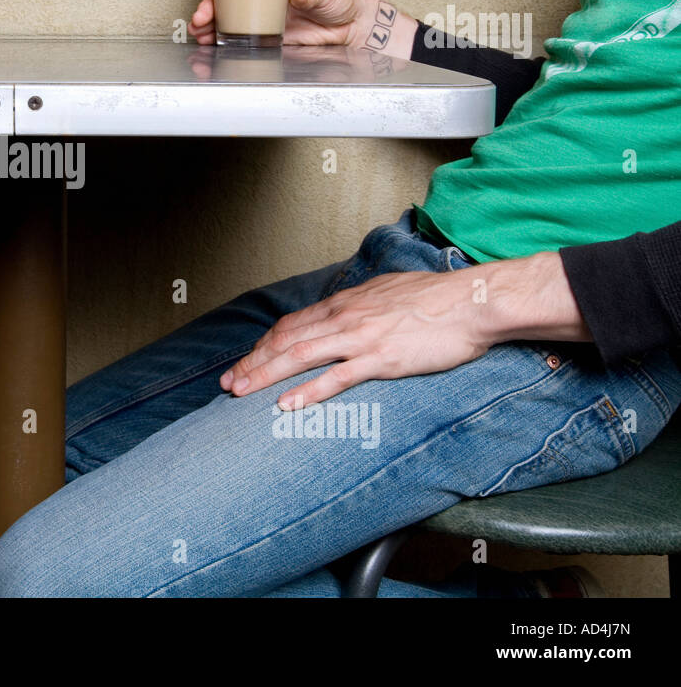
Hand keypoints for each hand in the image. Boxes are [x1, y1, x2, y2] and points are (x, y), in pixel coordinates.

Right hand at [190, 0, 414, 61]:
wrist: (352, 27)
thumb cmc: (341, 0)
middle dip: (208, 6)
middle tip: (201, 17)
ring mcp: (262, 16)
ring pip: (227, 17)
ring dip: (209, 24)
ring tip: (200, 33)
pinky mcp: (267, 36)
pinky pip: (239, 37)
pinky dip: (221, 40)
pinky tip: (210, 42)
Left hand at [220, 252, 591, 409]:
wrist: (471, 302)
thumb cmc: (435, 299)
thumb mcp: (385, 294)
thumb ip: (360, 307)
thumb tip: (344, 315)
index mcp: (344, 303)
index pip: (292, 324)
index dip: (264, 344)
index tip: (245, 361)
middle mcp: (344, 318)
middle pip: (286, 341)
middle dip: (253, 362)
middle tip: (228, 384)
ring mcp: (360, 338)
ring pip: (300, 356)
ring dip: (266, 375)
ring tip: (241, 393)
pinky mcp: (381, 358)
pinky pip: (336, 377)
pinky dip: (308, 392)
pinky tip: (287, 406)